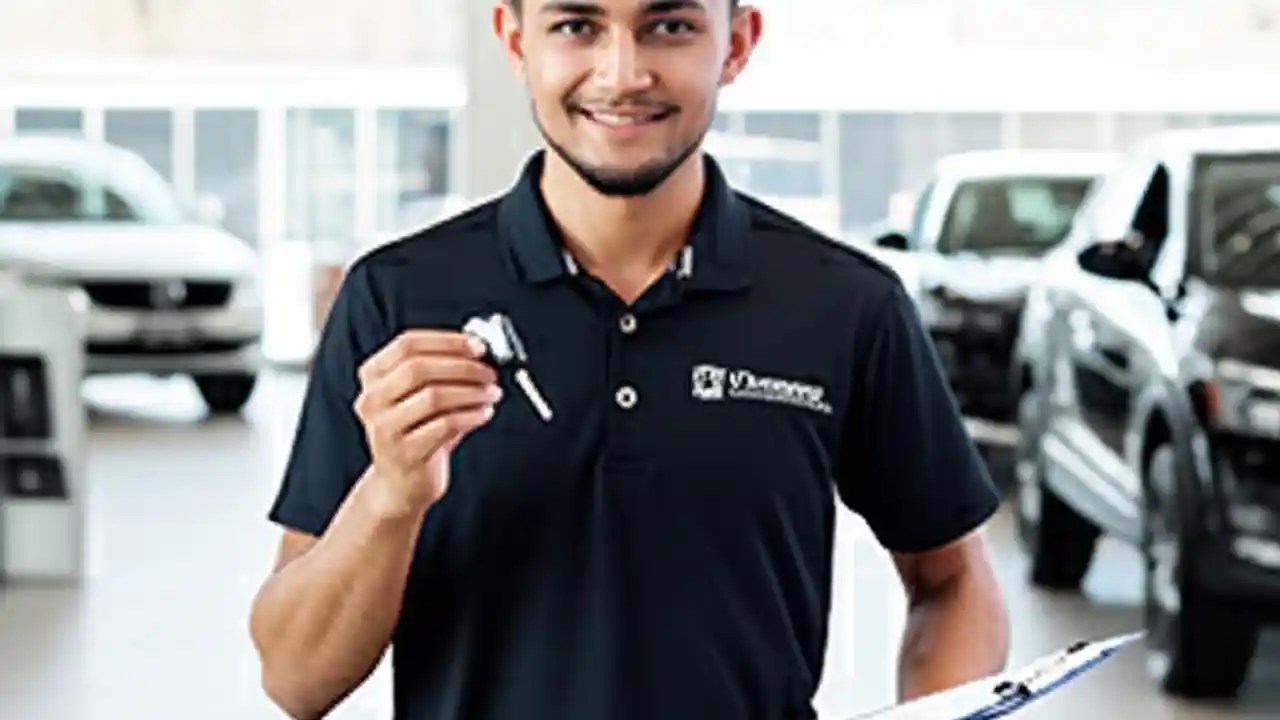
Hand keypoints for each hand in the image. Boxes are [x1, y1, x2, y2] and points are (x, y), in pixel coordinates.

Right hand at [354, 330, 500, 515]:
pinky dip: (471, 415)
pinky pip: (445, 426)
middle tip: (489, 372)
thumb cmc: (418, 432)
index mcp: (373, 377)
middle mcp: (372, 400)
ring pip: (433, 396)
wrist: (402, 484)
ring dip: (471, 391)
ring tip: (492, 394)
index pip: (407, 344)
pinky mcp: (405, 453)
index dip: (447, 341)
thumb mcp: (422, 396)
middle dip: (462, 367)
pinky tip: (485, 413)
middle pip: (418, 369)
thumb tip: (479, 346)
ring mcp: (384, 428)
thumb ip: (443, 368)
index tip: (478, 345)